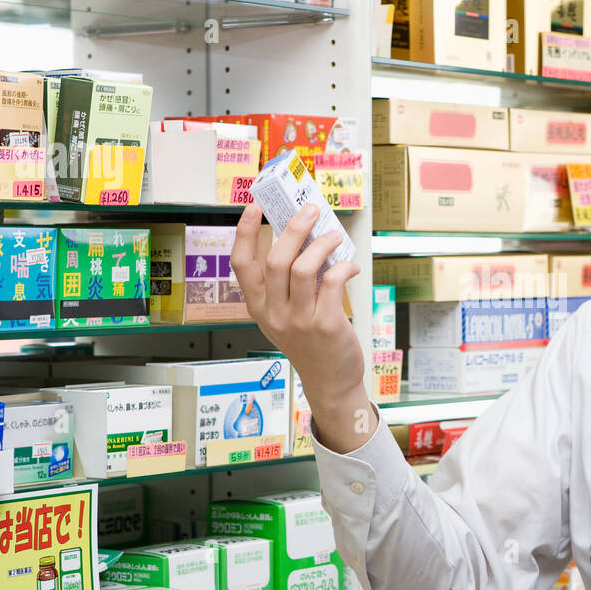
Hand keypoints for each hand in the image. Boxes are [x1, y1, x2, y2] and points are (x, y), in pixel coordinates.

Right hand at [231, 202, 364, 410]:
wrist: (330, 381)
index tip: (254, 208)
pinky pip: (333, 282)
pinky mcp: (326, 325)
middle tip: (309, 211)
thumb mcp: (286, 315)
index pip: (241, 264)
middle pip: (276, 260)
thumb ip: (288, 284)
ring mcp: (299, 320)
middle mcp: (274, 313)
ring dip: (321, 244)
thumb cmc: (310, 344)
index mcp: (258, 307)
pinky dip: (343, 266)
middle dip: (293, 228)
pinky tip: (350, 265)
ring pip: (304, 268)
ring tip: (333, 236)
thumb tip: (306, 238)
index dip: (245, 232)